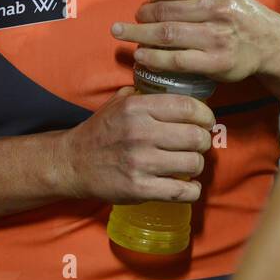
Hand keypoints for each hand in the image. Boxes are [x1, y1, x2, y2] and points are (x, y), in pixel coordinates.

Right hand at [61, 86, 215, 204]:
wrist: (73, 163)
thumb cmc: (101, 131)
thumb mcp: (119, 103)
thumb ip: (146, 93)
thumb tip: (177, 88)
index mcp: (137, 108)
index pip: (188, 107)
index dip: (205, 115)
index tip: (206, 121)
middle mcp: (140, 133)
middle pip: (196, 136)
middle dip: (203, 141)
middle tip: (198, 144)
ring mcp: (140, 162)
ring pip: (193, 163)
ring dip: (197, 165)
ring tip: (190, 164)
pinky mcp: (139, 188)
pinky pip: (182, 191)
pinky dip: (192, 191)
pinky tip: (188, 186)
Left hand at [112, 0, 279, 82]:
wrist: (269, 42)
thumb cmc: (237, 11)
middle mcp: (218, 9)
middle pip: (165, 11)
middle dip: (142, 15)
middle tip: (133, 19)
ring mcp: (217, 37)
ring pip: (167, 35)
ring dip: (139, 34)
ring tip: (123, 34)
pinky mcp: (216, 63)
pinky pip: (176, 60)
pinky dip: (154, 58)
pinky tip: (141, 56)